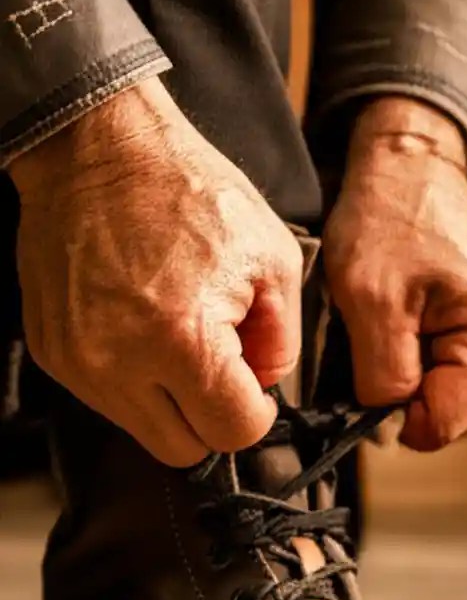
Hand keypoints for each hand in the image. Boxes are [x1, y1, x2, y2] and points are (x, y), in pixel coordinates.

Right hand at [9, 77, 302, 466]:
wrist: (98, 150)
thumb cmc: (191, 192)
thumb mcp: (274, 259)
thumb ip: (282, 339)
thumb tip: (267, 384)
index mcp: (184, 341)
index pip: (233, 433)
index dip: (257, 412)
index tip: (256, 384)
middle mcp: (120, 363)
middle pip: (183, 450)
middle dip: (213, 416)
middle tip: (222, 364)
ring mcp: (78, 362)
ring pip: (141, 430)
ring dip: (172, 401)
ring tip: (182, 336)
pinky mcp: (52, 352)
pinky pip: (105, 399)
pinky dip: (134, 379)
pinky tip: (146, 327)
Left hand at [324, 97, 466, 450]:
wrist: (409, 166)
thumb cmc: (390, 218)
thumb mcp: (370, 301)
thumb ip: (381, 376)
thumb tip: (386, 427)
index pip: (440, 426)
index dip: (391, 412)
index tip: (366, 369)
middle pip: (446, 412)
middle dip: (402, 387)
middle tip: (378, 332)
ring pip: (444, 393)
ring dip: (407, 368)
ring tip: (391, 317)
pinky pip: (447, 368)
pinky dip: (416, 352)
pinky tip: (404, 315)